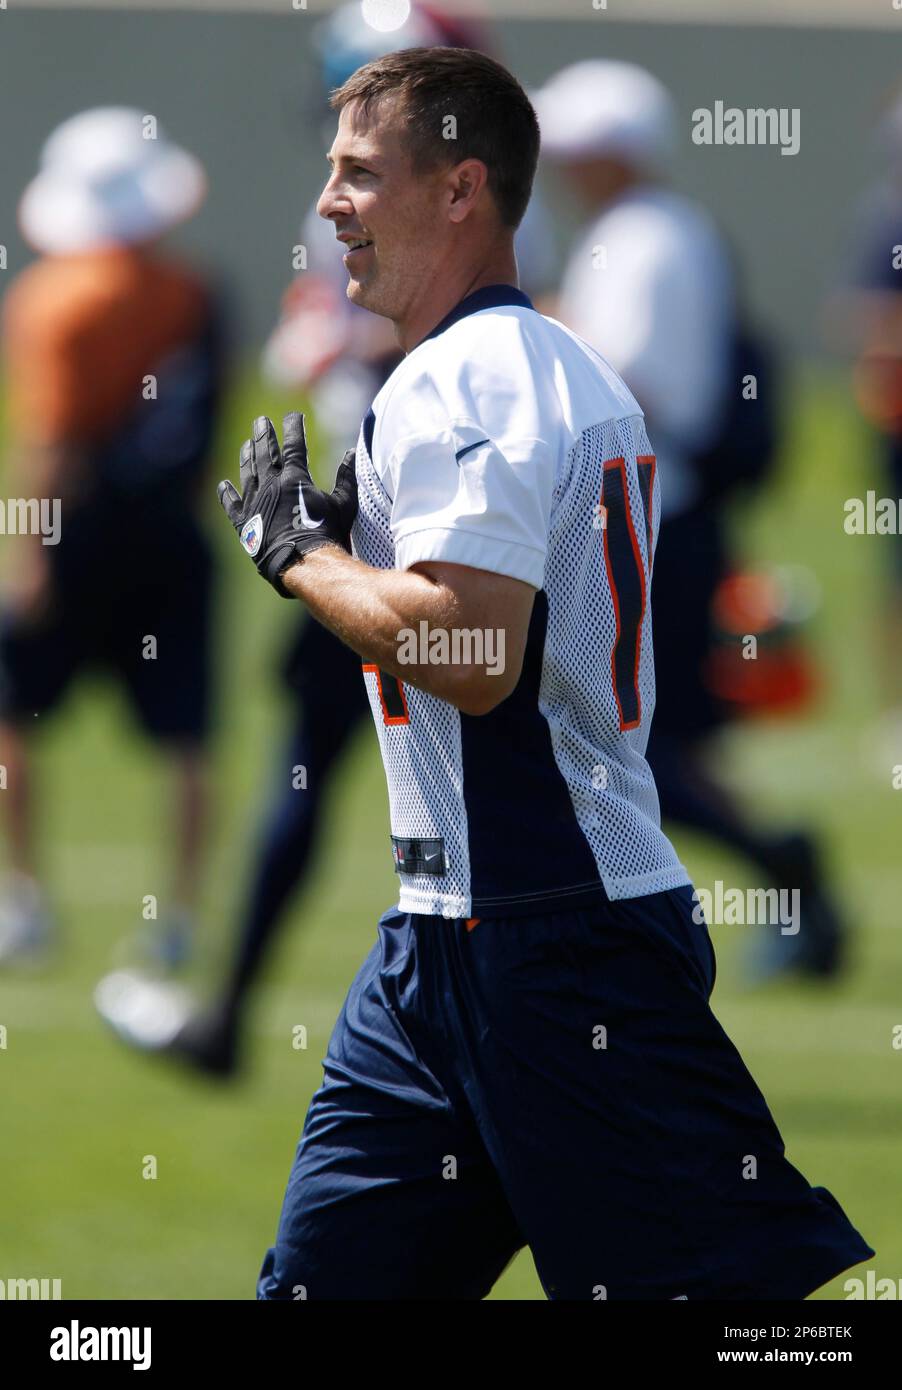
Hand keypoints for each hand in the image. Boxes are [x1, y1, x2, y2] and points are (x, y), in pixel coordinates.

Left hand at [218, 412, 356, 596]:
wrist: (303, 563)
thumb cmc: (327, 534)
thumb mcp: (344, 505)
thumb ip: (346, 478)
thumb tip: (351, 453)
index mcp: (295, 478)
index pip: (294, 445)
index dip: (293, 427)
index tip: (293, 416)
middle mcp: (271, 485)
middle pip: (265, 452)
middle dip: (264, 434)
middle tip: (261, 421)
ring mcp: (255, 503)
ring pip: (248, 472)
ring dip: (247, 456)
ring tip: (247, 444)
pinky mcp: (244, 523)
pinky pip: (232, 504)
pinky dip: (228, 494)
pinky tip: (225, 484)